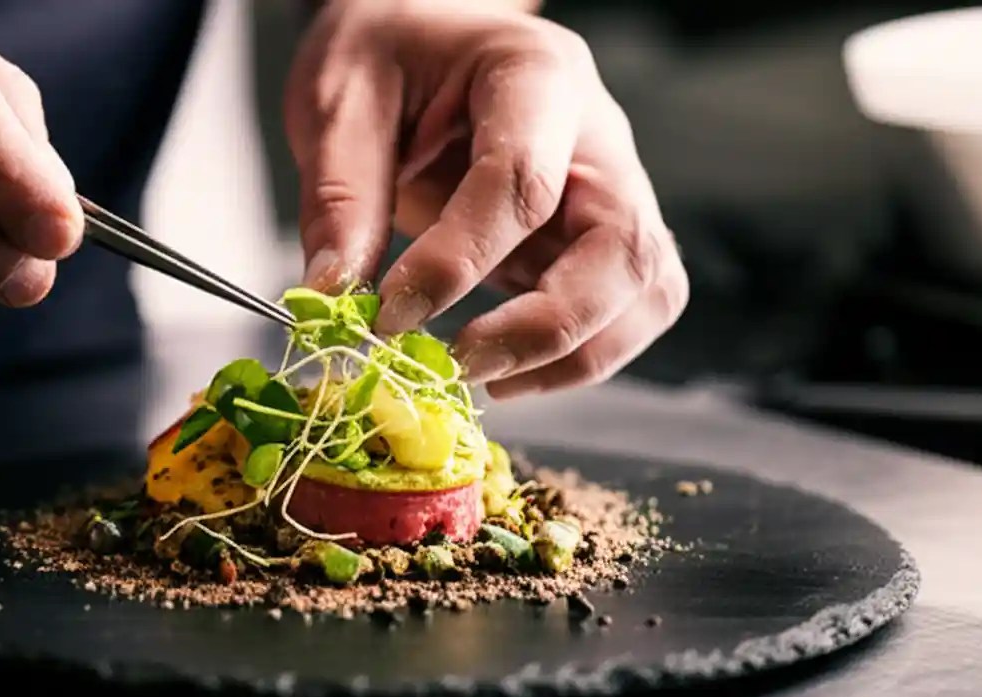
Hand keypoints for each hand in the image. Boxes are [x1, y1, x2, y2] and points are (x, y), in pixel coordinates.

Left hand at [286, 0, 687, 397]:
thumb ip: (341, 196)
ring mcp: (608, 185)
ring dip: (577, 353)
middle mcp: (594, 132)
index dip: (457, 262)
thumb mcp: (338, 101)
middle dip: (546, 326)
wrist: (419, 34)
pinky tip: (510, 369)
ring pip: (646, 286)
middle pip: (622, 246)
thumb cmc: (386, 50)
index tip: (390, 315)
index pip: (522, 182)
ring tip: (485, 377)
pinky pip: (627, 306)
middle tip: (458, 364)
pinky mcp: (596, 234)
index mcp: (534, 73)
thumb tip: (335, 295)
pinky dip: (582, 354)